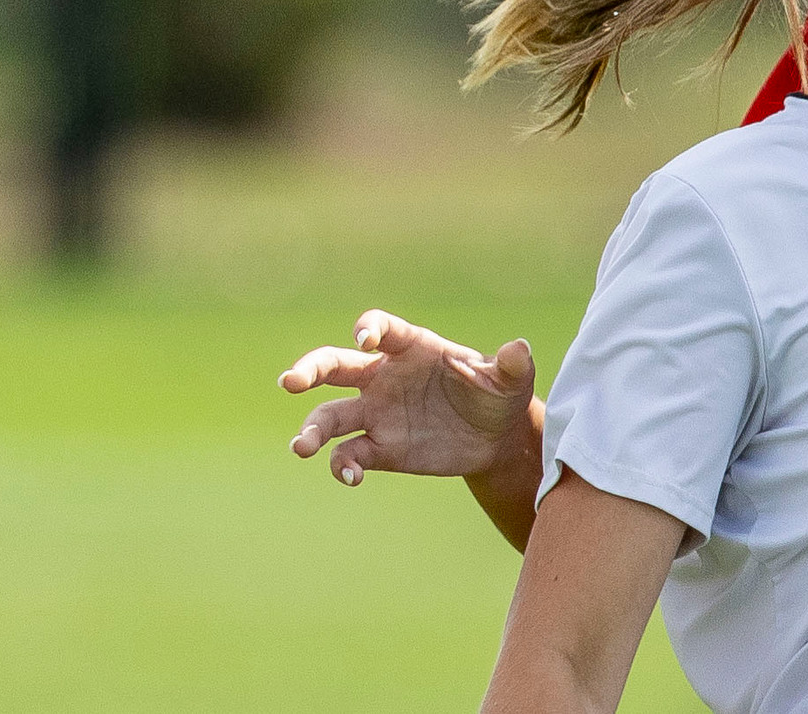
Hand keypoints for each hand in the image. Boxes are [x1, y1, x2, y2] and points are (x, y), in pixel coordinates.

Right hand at [280, 309, 536, 486]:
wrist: (496, 437)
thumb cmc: (499, 394)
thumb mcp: (511, 378)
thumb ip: (512, 363)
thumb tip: (519, 349)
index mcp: (412, 348)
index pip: (381, 329)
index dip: (370, 329)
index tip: (366, 339)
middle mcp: (383, 377)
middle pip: (334, 365)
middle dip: (309, 370)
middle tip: (289, 381)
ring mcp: (376, 414)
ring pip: (328, 417)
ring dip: (310, 430)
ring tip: (300, 447)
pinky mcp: (380, 449)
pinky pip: (349, 455)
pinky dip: (342, 466)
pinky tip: (349, 478)